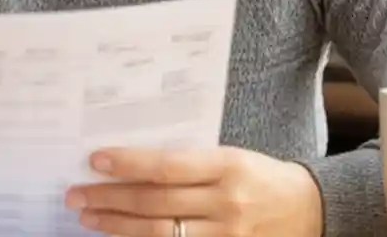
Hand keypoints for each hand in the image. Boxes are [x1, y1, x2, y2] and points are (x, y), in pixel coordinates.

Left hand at [65, 146, 323, 236]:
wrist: (310, 210)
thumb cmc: (260, 176)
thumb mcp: (232, 157)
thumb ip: (190, 161)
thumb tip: (132, 161)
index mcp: (228, 166)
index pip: (168, 166)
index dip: (129, 164)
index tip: (96, 161)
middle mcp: (227, 203)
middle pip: (156, 203)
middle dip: (110, 198)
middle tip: (76, 194)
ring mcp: (226, 236)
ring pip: (160, 234)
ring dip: (118, 226)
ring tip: (88, 217)